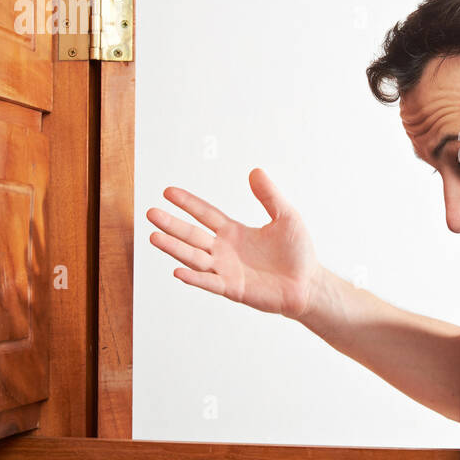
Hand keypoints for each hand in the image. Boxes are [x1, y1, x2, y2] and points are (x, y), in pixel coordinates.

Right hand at [146, 167, 321, 319]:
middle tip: (150, 213)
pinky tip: (177, 270)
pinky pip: (209, 282)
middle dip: (171, 224)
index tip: (168, 192)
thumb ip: (269, 196)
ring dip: (174, 248)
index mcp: (234, 232)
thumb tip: (255, 171)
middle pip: (192, 235)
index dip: (188, 203)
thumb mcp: (286, 217)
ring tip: (154, 237)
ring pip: (194, 257)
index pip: (205, 214)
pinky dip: (193, 277)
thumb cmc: (297, 253)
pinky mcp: (233, 289)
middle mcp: (225, 251)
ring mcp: (226, 270)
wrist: (309, 284)